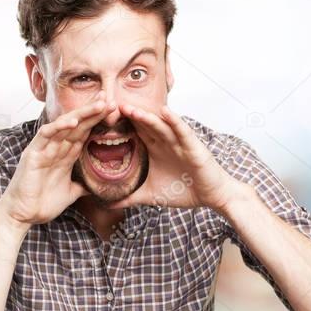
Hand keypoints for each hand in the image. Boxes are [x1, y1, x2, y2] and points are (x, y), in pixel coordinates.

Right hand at [0, 93, 110, 227]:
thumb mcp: (70, 194)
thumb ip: (82, 186)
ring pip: (64, 126)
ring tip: (99, 104)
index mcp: (63, 156)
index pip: (83, 133)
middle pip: (77, 125)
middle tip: (110, 99)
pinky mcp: (33, 154)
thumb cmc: (42, 204)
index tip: (113, 111)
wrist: (22, 215)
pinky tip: (73, 120)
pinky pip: (46, 135)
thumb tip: (98, 187)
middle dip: (93, 112)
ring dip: (82, 114)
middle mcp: (54, 149)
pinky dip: (59, 126)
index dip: (97, 121)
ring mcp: (44, 149)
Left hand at [108, 103, 241, 211]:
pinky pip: (182, 131)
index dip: (118, 125)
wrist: (211, 195)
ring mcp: (179, 142)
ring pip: (160, 126)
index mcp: (154, 148)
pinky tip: (165, 112)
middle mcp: (165, 141)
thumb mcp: (151, 195)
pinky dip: (174, 121)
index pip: (134, 132)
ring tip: (130, 109)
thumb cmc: (184, 190)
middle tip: (108, 106)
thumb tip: (107, 204)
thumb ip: (129, 197)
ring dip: (146, 117)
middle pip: (143, 124)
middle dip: (127, 116)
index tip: (99, 119)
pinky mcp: (193, 146)